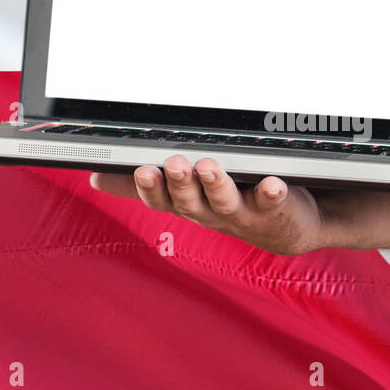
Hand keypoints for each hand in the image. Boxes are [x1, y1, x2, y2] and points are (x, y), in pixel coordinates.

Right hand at [89, 155, 389, 253]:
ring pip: (225, 202)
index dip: (150, 188)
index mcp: (190, 206)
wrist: (291, 226)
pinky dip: (271, 192)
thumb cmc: (235, 203)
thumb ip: (146, 186)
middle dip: (180, 183)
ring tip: (210, 166)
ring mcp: (245, 215)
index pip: (161, 199)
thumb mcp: (188, 195)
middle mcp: (213, 214)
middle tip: (173, 163)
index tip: (142, 169)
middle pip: (190, 202)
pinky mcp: (276, 210)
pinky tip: (271, 181)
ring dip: (216, 185)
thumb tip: (99, 178)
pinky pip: (272, 202)